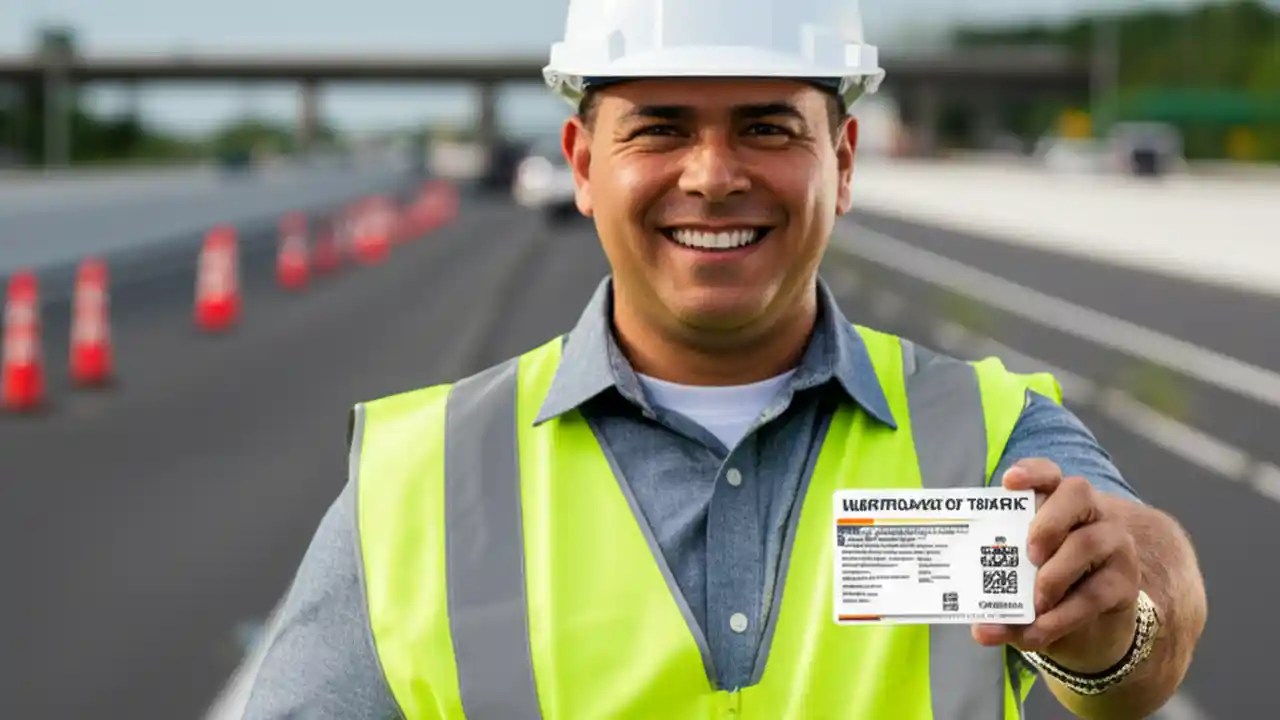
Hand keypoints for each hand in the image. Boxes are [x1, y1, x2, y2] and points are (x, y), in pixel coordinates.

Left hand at [971, 459, 1140, 672]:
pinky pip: (1094, 593)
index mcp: (1056, 504)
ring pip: (1088, 542)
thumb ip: (999, 603)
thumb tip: (980, 631)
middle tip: (1029, 554)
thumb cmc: (1047, 587)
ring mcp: (1113, 544)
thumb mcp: (1019, 589)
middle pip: (1076, 494)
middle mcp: (1090, 514)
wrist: (1090, 625)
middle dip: (1048, 521)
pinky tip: (1041, 631)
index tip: (1009, 481)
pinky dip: (1063, 616)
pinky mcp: (1124, 582)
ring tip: (1034, 603)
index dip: (1031, 472)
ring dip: (1055, 575)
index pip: (1049, 474)